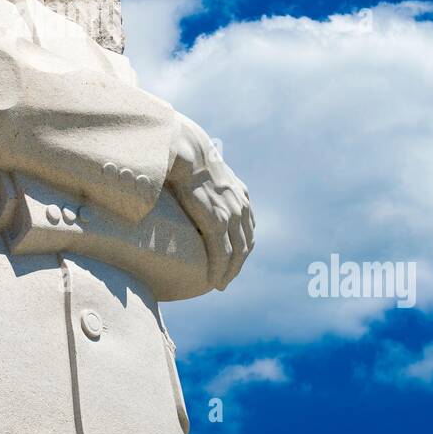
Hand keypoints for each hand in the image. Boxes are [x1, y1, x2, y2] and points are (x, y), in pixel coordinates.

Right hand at [166, 114, 253, 289]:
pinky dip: (219, 269)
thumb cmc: (185, 155)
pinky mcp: (217, 221)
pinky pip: (221, 252)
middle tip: (226, 278)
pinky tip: (214, 281)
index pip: (247, 227)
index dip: (242, 246)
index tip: (234, 259)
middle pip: (245, 243)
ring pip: (236, 253)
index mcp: (239, 193)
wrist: (186, 149)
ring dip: (230, 272)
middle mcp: (240, 205)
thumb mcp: (203, 168)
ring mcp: (231, 214)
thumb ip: (203, 181)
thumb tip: (185, 183)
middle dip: (238, 263)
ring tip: (220, 285)